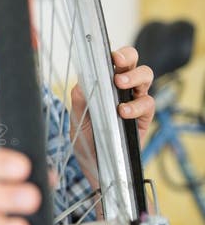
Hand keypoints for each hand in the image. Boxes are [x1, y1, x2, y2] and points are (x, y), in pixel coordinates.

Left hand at [70, 45, 154, 186]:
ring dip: (135, 77)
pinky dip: (136, 105)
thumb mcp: (76, 121)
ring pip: (146, 77)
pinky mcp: (144, 119)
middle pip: (134, 63)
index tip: (108, 55)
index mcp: (105, 85)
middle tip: (117, 65)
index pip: (113, 62)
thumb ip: (79, 103)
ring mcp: (135, 102)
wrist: (96, 170)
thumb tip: (80, 84)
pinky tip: (123, 112)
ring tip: (121, 85)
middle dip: (128, 58)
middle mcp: (122, 90)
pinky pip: (148, 104)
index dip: (114, 54)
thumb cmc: (86, 141)